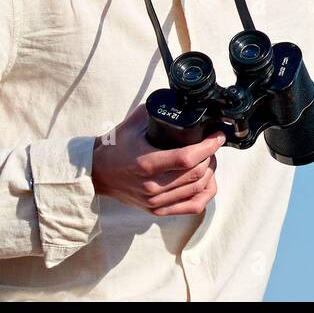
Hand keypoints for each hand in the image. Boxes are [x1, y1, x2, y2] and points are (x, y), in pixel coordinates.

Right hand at [91, 104, 224, 216]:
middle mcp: (152, 186)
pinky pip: (193, 206)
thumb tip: (182, 101)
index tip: (217, 136)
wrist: (97, 173)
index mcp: (146, 163)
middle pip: (196, 173)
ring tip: (209, 159)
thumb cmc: (116, 146)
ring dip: (210, 172)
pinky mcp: (157, 211)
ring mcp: (155, 202)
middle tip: (212, 145)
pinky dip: (205, 192)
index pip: (187, 158)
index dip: (208, 146)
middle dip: (211, 156)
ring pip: (198, 188)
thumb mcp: (134, 123)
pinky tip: (206, 180)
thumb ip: (158, 111)